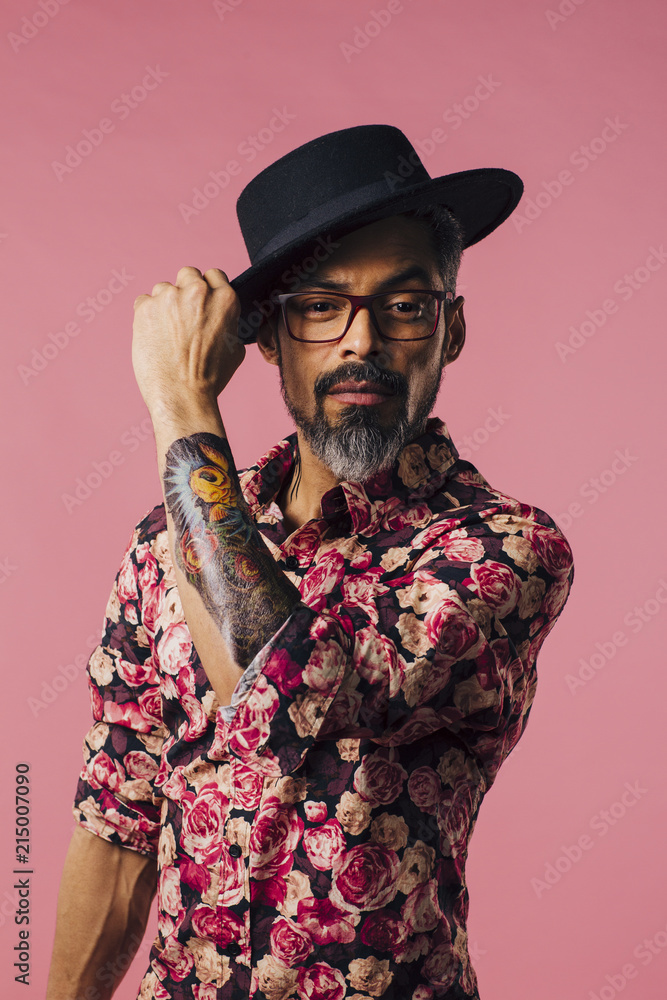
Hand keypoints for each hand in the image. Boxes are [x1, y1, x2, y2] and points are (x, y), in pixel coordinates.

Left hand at [132, 266, 244, 419]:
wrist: (182, 395)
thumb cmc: (210, 378)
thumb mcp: (235, 348)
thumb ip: (228, 323)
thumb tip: (223, 319)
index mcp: (224, 299)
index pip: (214, 275)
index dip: (207, 289)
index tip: (201, 303)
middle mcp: (198, 292)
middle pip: (188, 274)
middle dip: (185, 290)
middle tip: (183, 316)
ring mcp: (169, 297)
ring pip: (164, 289)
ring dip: (165, 305)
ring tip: (167, 334)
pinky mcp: (145, 307)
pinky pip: (144, 302)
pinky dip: (147, 316)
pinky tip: (154, 337)